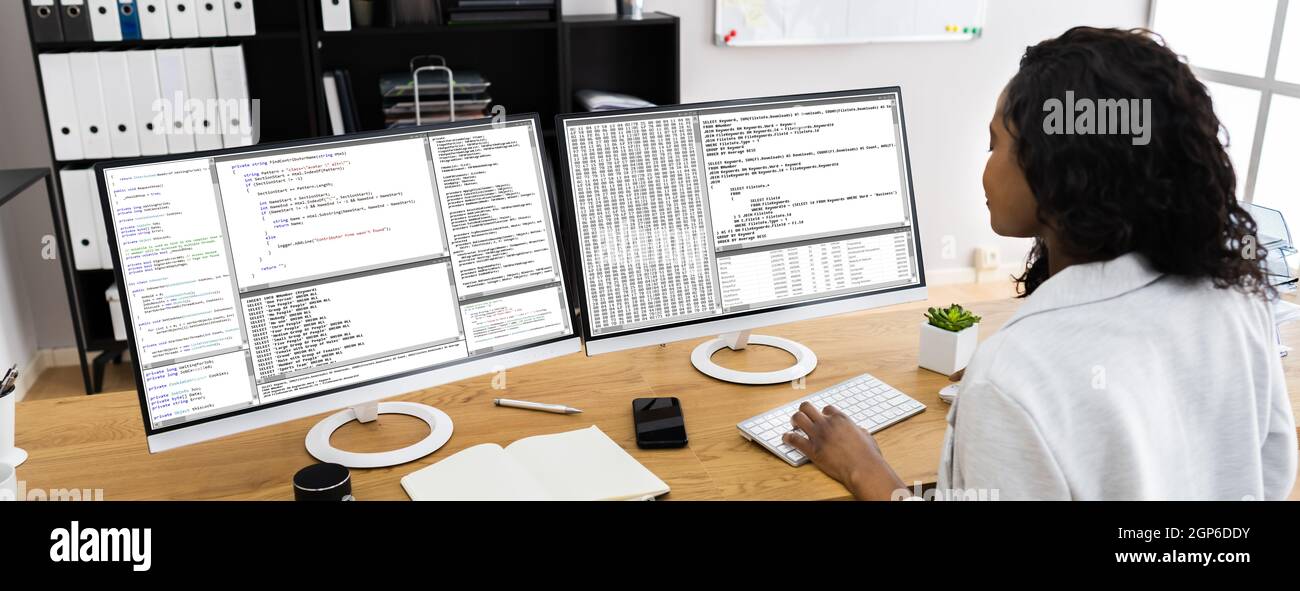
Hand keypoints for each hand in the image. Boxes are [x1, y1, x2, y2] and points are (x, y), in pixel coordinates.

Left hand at [783, 402, 905, 499]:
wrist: (864, 469)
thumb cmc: (868, 455)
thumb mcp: (866, 436)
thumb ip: (858, 430)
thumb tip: (858, 430)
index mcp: (841, 419)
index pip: (826, 408)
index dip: (822, 413)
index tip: (821, 418)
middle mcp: (827, 424)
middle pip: (807, 407)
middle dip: (803, 411)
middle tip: (802, 418)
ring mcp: (818, 435)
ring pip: (798, 418)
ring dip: (794, 420)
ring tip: (794, 425)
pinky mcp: (812, 450)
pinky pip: (794, 439)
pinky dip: (787, 437)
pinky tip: (786, 438)